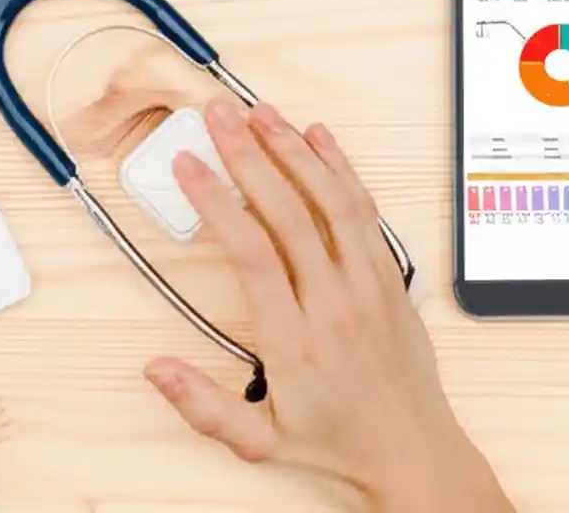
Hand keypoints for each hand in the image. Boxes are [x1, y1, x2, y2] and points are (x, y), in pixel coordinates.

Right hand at [144, 100, 512, 512]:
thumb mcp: (258, 442)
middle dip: (248, 157)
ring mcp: (367, 287)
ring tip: (261, 113)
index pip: (252, 254)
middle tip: (218, 116)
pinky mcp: (389, 279)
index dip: (216, 202)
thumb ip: (202, 406)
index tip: (188, 166)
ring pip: (332, 202)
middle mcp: (335, 305)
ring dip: (294, 151)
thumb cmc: (336, 445)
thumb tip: (155, 369)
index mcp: (295, 342)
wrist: (413, 455)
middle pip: (289, 213)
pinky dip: (342, 170)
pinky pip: (366, 214)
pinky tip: (319, 140)